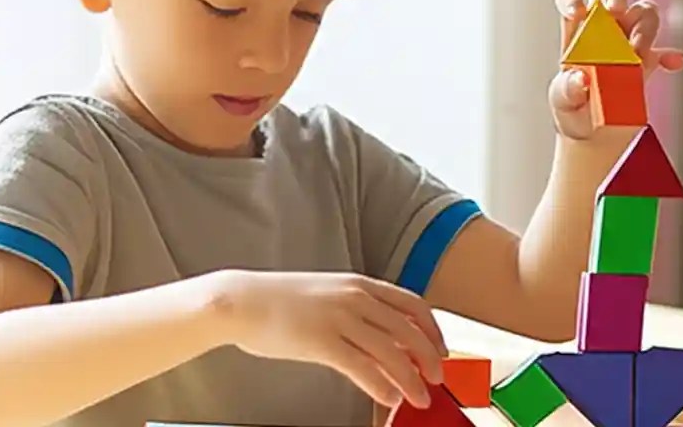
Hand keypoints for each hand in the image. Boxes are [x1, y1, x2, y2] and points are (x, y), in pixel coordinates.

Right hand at [208, 269, 447, 409]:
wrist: (242, 301)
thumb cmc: (280, 300)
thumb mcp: (328, 295)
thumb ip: (358, 312)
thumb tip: (384, 340)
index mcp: (359, 284)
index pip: (413, 304)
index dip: (433, 330)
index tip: (440, 350)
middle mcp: (355, 297)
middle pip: (409, 330)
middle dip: (429, 358)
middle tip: (436, 379)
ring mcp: (338, 318)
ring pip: (391, 352)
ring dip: (411, 379)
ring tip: (418, 398)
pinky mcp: (321, 341)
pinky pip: (362, 367)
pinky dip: (381, 385)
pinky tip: (389, 398)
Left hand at [550, 0, 682, 138]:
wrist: (595, 132)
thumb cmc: (574, 108)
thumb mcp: (562, 101)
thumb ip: (567, 90)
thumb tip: (580, 78)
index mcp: (576, 30)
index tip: (578, 13)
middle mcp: (603, 26)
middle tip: (616, 9)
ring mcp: (629, 39)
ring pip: (644, 11)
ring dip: (644, 27)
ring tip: (636, 55)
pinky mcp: (649, 60)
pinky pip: (666, 50)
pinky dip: (671, 54)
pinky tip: (673, 63)